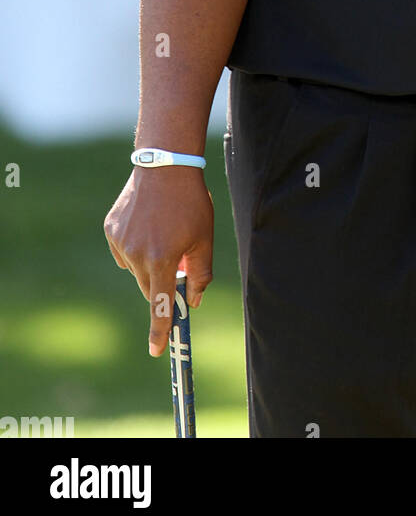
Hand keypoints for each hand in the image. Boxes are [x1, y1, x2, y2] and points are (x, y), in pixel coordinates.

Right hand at [103, 166, 213, 355]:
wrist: (165, 164)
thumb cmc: (191, 201)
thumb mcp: (204, 238)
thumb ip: (200, 273)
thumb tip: (193, 300)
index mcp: (162, 260)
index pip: (160, 306)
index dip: (159, 331)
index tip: (157, 351)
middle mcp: (136, 255)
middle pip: (149, 286)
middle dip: (162, 281)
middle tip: (177, 258)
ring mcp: (120, 242)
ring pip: (135, 268)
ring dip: (149, 262)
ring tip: (163, 231)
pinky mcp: (111, 230)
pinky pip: (124, 250)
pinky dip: (135, 246)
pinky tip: (147, 224)